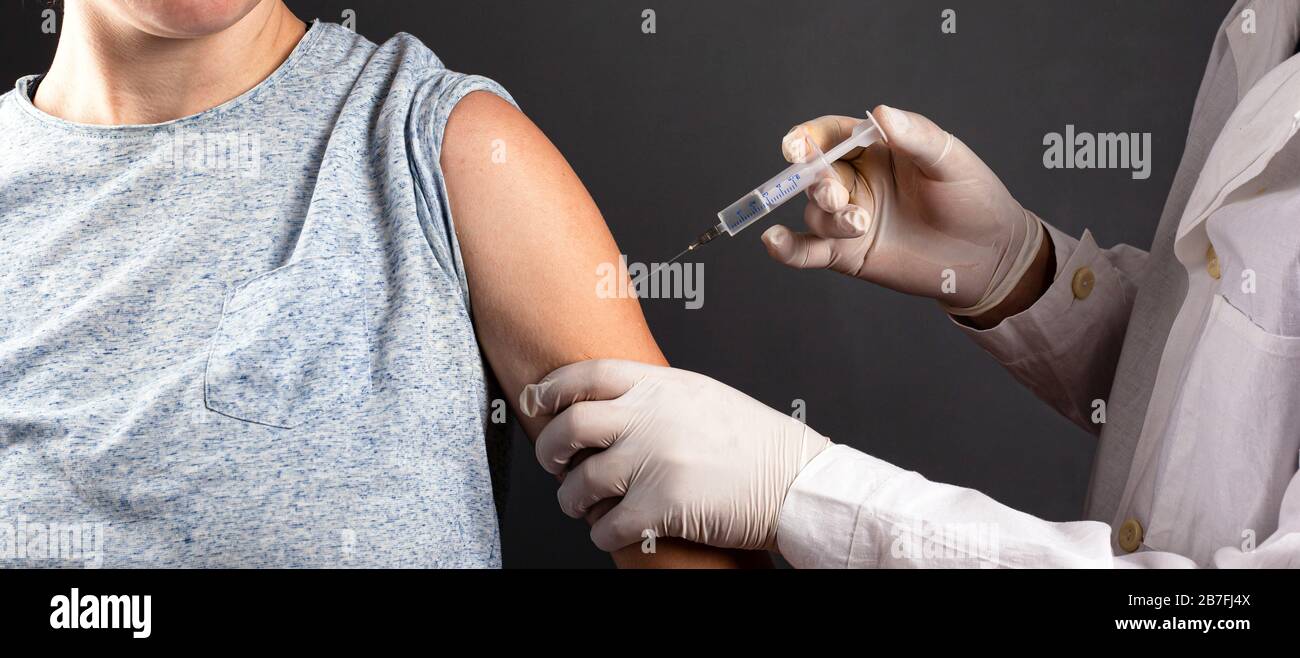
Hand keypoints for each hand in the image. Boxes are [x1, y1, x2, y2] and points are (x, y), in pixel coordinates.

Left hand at [519, 360, 829, 551]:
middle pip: (572, 426)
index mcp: (663, 385)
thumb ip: (657, 396)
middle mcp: (653, 417)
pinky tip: (612, 533)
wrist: (799, 482)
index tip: (537, 402)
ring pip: (581, 483)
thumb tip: (610, 407)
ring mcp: (655, 460)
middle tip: (554, 463)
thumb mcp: (704, 397)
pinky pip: (606, 526)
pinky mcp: (662, 505)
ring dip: (573, 500)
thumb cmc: (759, 444)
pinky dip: (601, 534)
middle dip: (551, 449)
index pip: (589, 374)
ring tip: (582, 505)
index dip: (553, 388)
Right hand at [763, 105, 1044, 315]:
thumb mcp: (950, 161)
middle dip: (816, 182)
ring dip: (828, 217)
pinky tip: (774, 241)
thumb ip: (916, 137)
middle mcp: (855, 181)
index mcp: (875, 149)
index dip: (807, 138)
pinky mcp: (847, 254)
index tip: (797, 146)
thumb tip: (881, 111)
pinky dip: (787, 248)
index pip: (829, 136)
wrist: (989, 257)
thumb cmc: (975, 200)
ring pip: (814, 212)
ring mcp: (849, 218)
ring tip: (861, 226)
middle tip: (836, 196)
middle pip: (814, 174)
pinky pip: (807, 250)